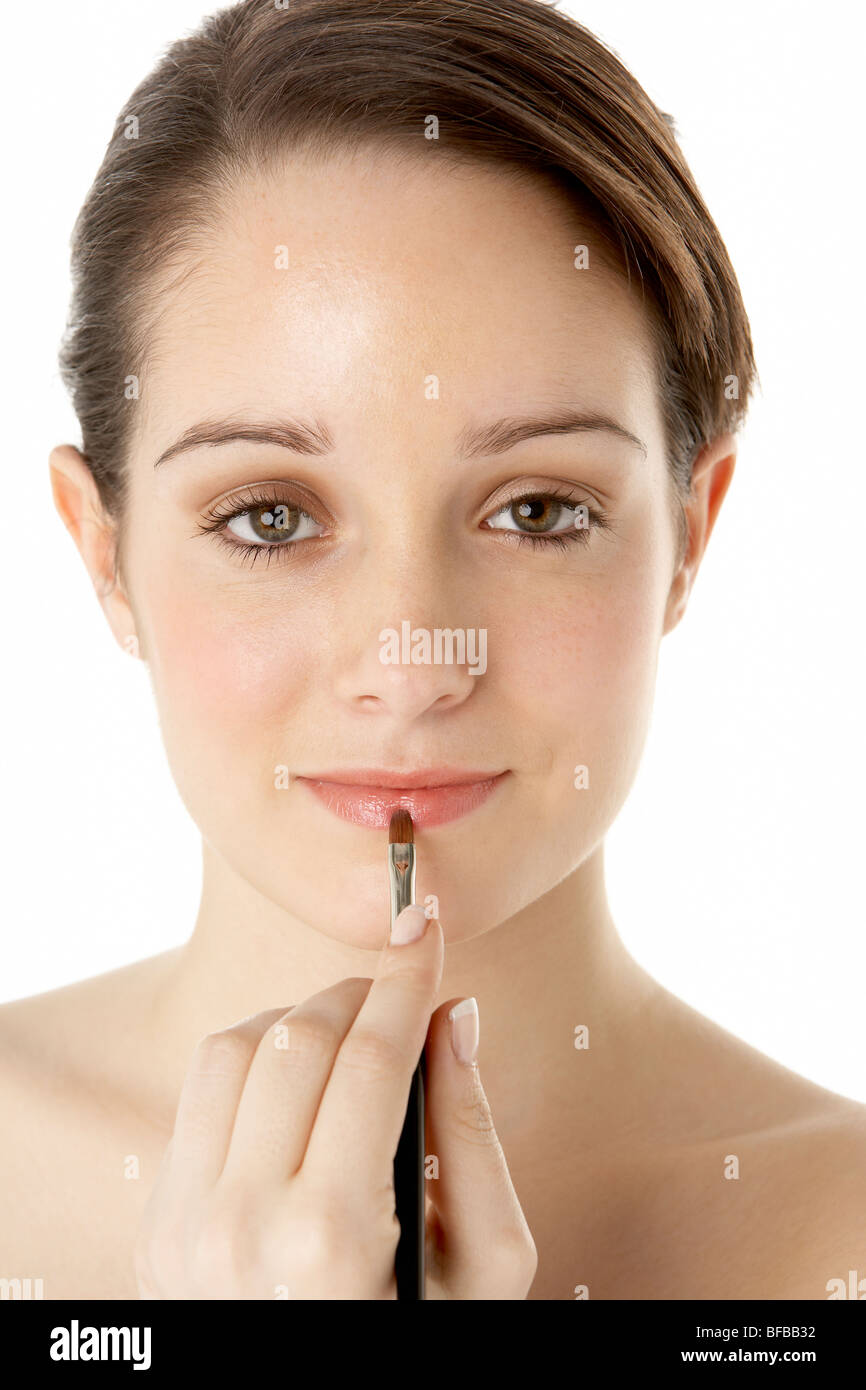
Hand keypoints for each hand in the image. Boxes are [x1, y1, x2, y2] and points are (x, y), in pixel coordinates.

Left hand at [134, 905, 536, 1298]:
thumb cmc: (420, 1344)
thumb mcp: (485, 1266)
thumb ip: (474, 1135)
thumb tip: (454, 1017)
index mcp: (332, 1240)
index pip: (368, 1058)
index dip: (404, 979)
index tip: (424, 926)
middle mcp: (241, 1228)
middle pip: (297, 1040)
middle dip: (357, 996)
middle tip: (399, 1000)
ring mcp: (185, 1229)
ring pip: (233, 1051)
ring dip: (299, 1021)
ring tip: (348, 1041)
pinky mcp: (158, 1227)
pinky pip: (198, 1096)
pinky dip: (252, 1063)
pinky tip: (296, 1088)